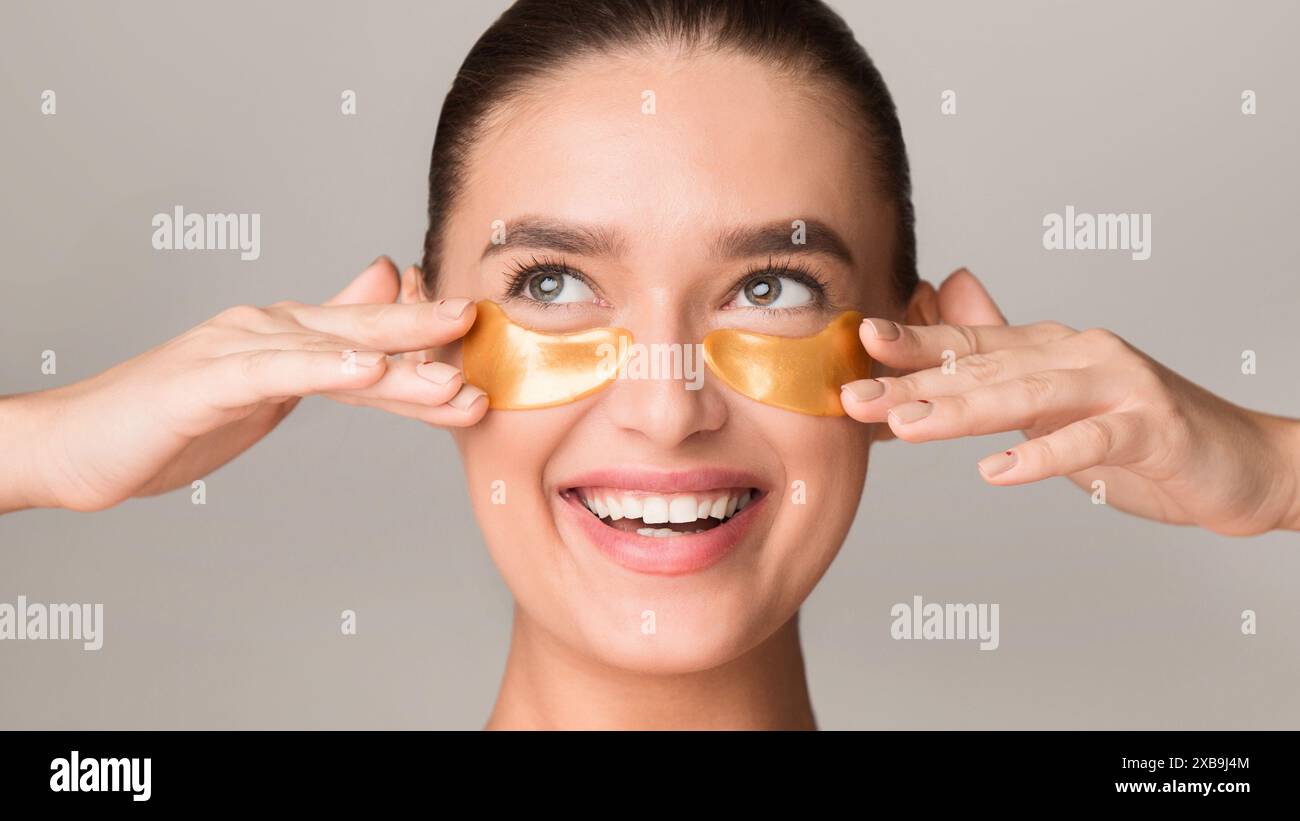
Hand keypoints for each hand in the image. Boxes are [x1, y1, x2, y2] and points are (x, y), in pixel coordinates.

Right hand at [1, 257, 485, 512]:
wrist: (75, 447)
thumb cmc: (169, 421)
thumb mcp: (260, 391)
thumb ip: (317, 362)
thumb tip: (372, 331)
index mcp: (281, 336)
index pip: (369, 338)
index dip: (424, 347)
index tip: (480, 354)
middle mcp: (264, 329)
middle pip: (362, 328)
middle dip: (426, 331)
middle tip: (480, 326)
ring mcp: (234, 349)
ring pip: (332, 349)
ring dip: (397, 361)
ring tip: (450, 374)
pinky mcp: (206, 379)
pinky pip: (277, 369)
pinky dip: (325, 364)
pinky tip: (368, 366)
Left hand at [841, 268, 1299, 535]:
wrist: (1240, 463)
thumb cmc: (1141, 434)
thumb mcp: (1059, 401)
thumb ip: (1003, 361)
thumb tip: (948, 298)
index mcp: (1052, 349)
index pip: (970, 343)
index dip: (913, 344)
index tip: (856, 345)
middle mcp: (1079, 354)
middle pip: (983, 368)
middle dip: (914, 382)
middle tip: (856, 396)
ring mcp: (1117, 384)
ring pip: (1025, 395)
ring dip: (960, 412)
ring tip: (906, 426)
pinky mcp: (1149, 426)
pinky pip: (1087, 441)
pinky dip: (1042, 456)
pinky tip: (998, 471)